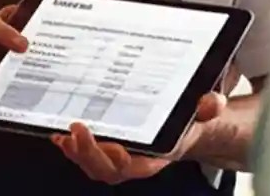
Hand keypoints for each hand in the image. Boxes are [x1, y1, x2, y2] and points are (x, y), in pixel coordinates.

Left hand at [53, 92, 226, 183]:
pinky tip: (58, 132)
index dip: (121, 161)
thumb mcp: (206, 111)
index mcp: (159, 155)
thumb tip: (211, 101)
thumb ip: (211, 106)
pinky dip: (71, 145)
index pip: (136, 166)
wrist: (188, 125)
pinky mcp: (106, 146)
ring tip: (63, 135)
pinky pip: (85, 153)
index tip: (113, 146)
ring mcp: (118, 156)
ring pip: (92, 164)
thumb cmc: (193, 120)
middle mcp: (135, 160)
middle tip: (76, 130)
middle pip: (107, 169)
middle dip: (88, 154)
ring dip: (75, 152)